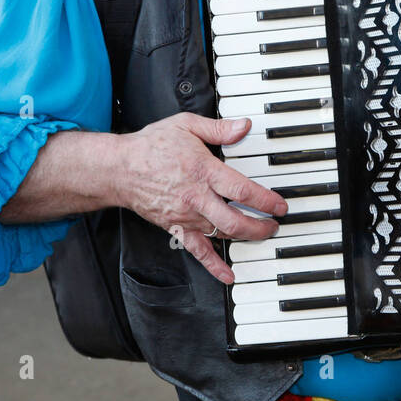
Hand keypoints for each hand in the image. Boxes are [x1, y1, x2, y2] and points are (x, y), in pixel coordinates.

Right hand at [115, 113, 287, 282]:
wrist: (119, 169)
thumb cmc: (151, 146)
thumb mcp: (186, 125)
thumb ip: (218, 128)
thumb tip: (245, 126)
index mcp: (203, 171)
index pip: (241, 191)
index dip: (265, 200)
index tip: (280, 205)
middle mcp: (196, 197)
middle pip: (234, 219)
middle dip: (260, 226)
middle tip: (276, 225)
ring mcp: (186, 216)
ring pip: (221, 234)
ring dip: (244, 238)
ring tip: (261, 234)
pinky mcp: (176, 228)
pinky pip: (197, 251)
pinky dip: (214, 266)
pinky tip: (228, 275)